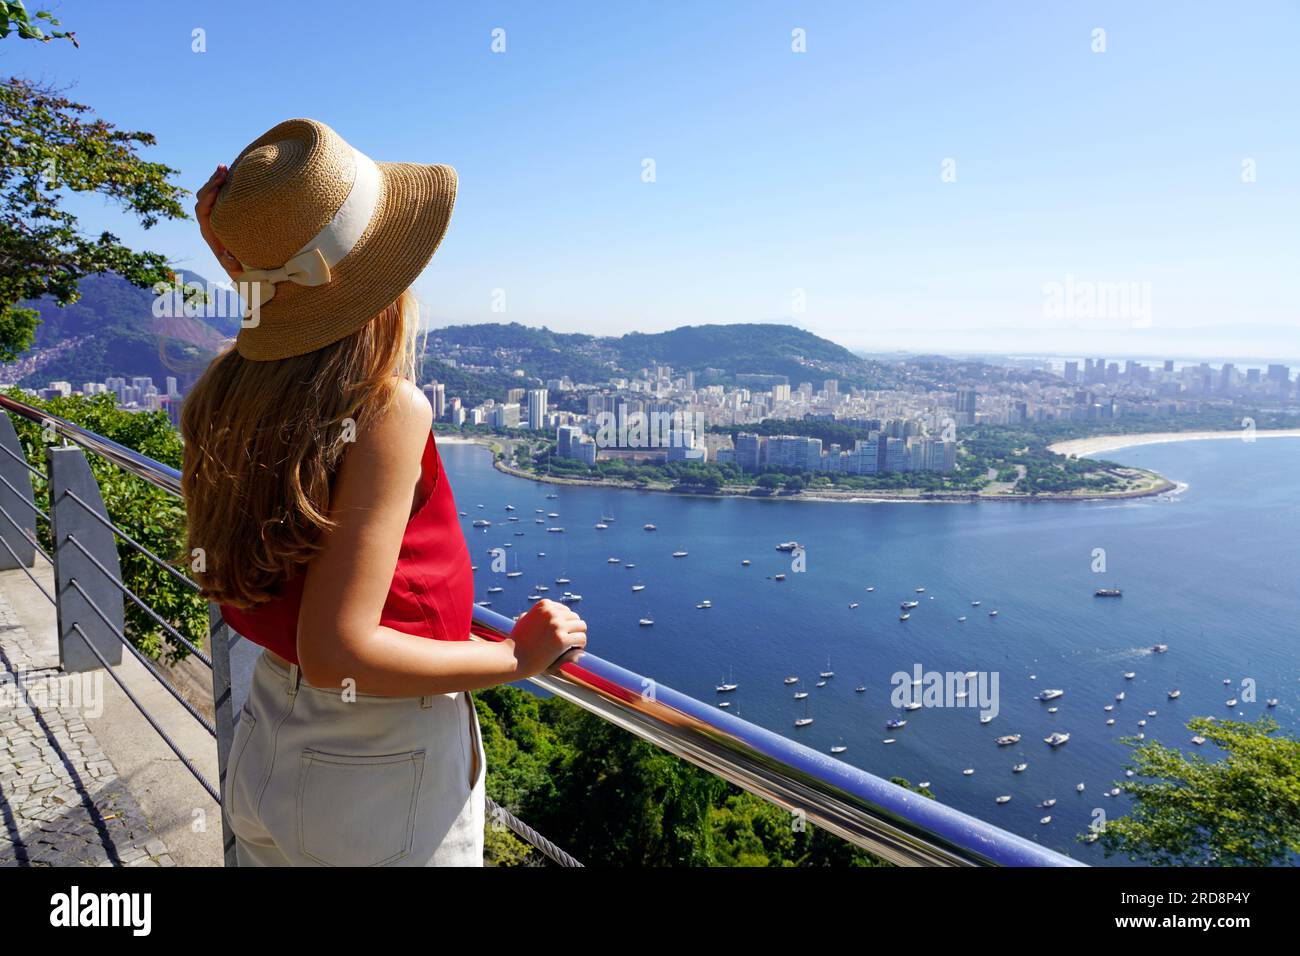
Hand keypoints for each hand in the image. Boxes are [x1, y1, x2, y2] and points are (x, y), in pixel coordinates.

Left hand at [195, 164, 242, 280]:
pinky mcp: (223, 210)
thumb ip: (231, 264)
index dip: (207, 199)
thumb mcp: (237, 268)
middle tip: (223, 172)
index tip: (219, 189)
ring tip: (224, 167)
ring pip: (209, 193)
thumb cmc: (242, 266)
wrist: (243, 266)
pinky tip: (228, 170)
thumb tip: (227, 258)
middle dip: (211, 184)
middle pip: (202, 198)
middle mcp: (208, 221)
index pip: (201, 211)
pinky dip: (221, 181)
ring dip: (215, 179)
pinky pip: (218, 193)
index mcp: (209, 232)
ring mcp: (215, 214)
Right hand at [507, 599, 586, 676]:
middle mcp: (552, 612)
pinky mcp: (561, 640)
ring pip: (581, 626)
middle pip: (575, 617)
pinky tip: (574, 651)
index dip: (565, 623)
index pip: (566, 610)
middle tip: (568, 641)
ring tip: (572, 645)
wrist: (512, 657)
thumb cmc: (517, 642)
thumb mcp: (524, 620)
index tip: (560, 634)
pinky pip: (581, 638)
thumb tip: (550, 610)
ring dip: (578, 636)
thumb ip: (536, 614)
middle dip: (572, 629)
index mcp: (544, 605)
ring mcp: (557, 625)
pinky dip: (580, 645)